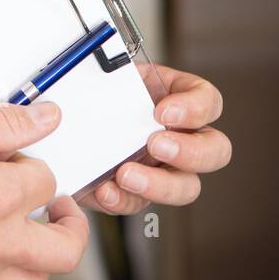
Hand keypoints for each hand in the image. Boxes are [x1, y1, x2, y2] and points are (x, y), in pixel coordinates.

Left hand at [80, 62, 231, 215]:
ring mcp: (161, 168)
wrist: (62, 125)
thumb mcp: (101, 75)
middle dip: (191, 151)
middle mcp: (178, 135)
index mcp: (174, 97)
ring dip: (161, 185)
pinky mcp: (136, 194)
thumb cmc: (88, 92)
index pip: (209, 101)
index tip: (163, 111)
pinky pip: (140, 205)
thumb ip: (110, 77)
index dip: (195, 108)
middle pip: (216, 150)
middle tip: (156, 145)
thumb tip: (101, 76)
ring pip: (187, 187)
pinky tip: (105, 190)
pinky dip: (123, 200)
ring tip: (126, 175)